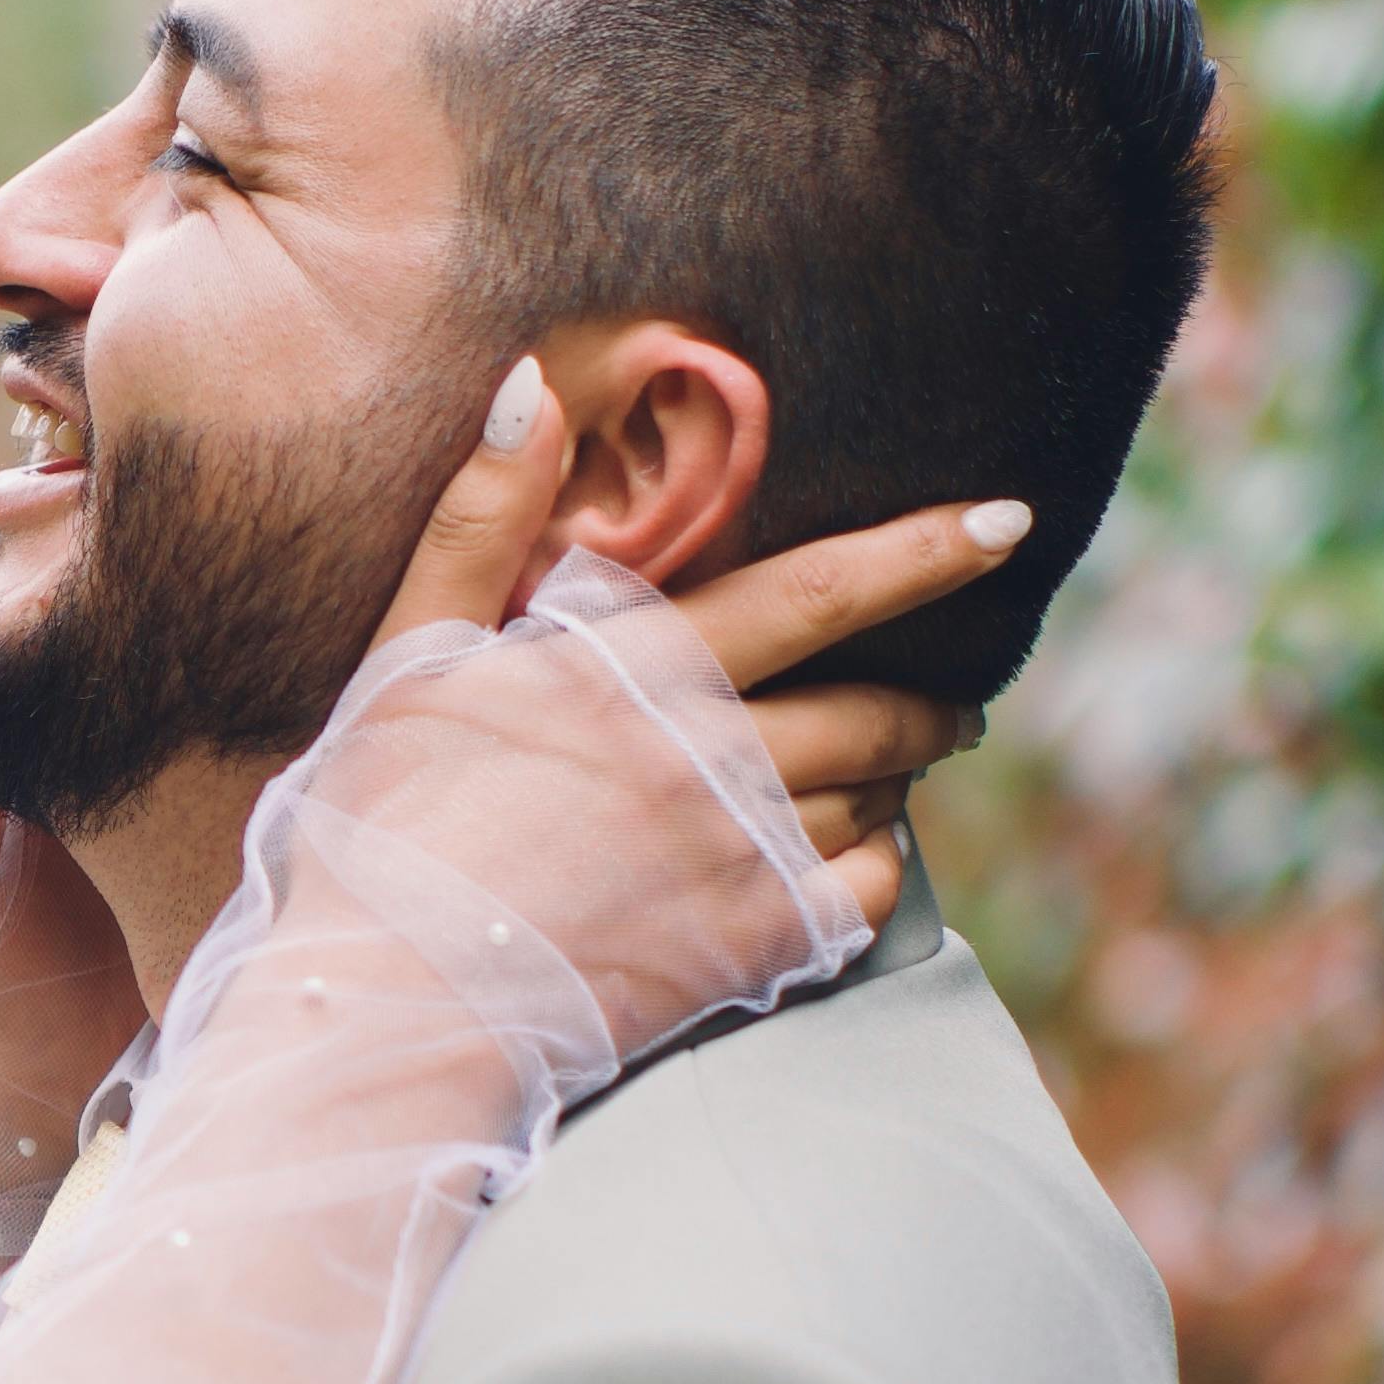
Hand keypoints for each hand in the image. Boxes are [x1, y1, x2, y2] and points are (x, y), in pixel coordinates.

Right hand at [371, 367, 1017, 942]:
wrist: (379, 999)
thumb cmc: (377, 820)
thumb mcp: (408, 651)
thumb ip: (478, 518)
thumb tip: (528, 384)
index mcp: (636, 672)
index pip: (819, 591)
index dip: (922, 554)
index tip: (1005, 526)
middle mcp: (709, 760)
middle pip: (873, 711)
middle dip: (930, 701)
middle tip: (949, 702)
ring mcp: (735, 860)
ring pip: (872, 801)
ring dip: (895, 779)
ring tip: (892, 772)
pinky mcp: (743, 949)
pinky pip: (866, 897)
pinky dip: (879, 868)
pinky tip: (854, 857)